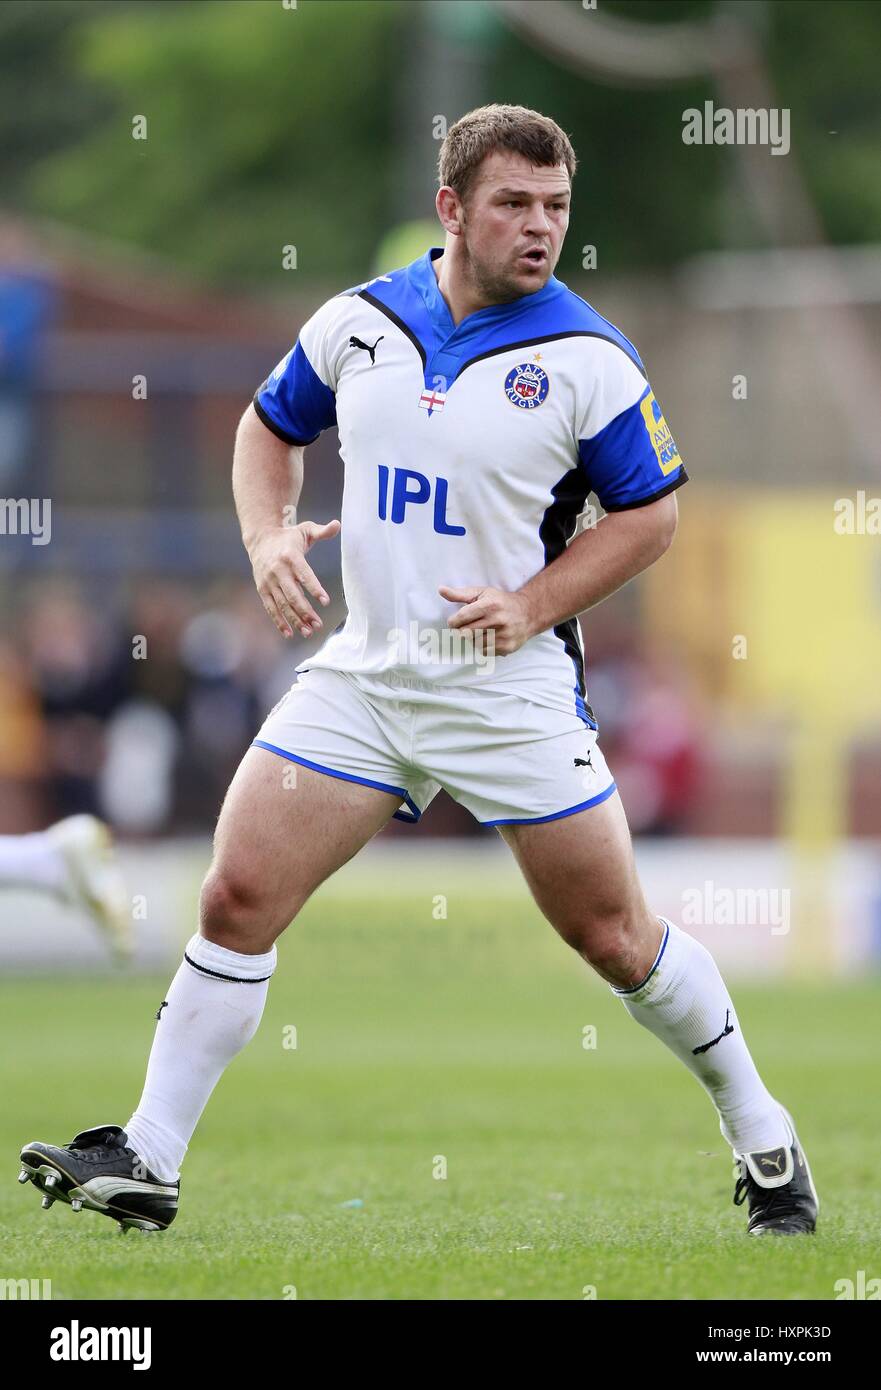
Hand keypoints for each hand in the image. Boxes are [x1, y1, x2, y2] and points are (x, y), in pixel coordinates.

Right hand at [249, 519, 339, 637]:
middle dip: (305, 611)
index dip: (314, 588)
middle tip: (318, 624)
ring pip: (282, 604)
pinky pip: (271, 608)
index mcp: (290, 556)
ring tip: (308, 632)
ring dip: (294, 620)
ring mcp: (268, 581)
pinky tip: (289, 634)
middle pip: (292, 594)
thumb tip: (338, 525)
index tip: (325, 601)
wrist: (260, 539)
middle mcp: (278, 570)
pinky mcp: (262, 589)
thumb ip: (322, 531)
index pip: (304, 574)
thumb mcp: (305, 529)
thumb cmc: (288, 536)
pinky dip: (279, 621)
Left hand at [438, 584, 534, 656]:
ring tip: (480, 631)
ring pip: (474, 643)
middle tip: (467, 626)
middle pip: (466, 632)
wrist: (528, 614)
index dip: (453, 621)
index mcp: (490, 604)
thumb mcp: (482, 593)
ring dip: (472, 639)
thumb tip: (440, 590)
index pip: (462, 617)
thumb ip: (460, 593)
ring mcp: (504, 635)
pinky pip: (484, 652)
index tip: (454, 621)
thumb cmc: (500, 602)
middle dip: (461, 630)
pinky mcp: (507, 647)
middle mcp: (498, 620)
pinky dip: (482, 647)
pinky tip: (489, 638)